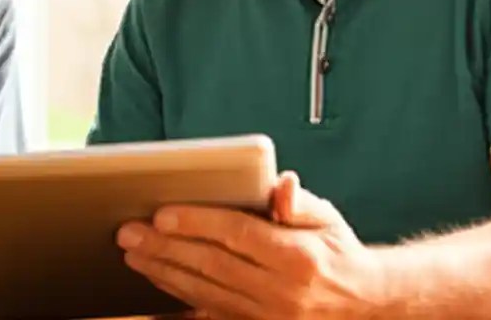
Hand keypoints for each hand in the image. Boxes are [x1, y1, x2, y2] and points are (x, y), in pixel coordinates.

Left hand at [117, 171, 383, 318]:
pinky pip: (211, 313)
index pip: (238, 235)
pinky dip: (180, 297)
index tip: (162, 213)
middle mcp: (282, 291)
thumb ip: (299, 201)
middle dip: (166, 247)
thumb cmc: (337, 251)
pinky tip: (158, 279)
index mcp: (298, 256)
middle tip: (129, 232)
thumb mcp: (327, 218)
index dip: (198, 223)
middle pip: (212, 265)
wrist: (362, 304)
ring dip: (164, 272)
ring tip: (134, 253)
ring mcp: (268, 316)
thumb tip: (281, 184)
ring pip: (205, 292)